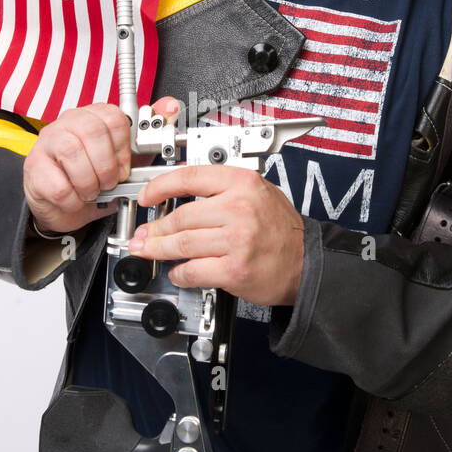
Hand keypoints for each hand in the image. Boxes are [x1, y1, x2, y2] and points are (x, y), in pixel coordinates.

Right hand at [24, 96, 180, 234]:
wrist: (64, 204)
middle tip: (109, 182)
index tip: (124, 167)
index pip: (114, 118)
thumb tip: (170, 107)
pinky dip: (73, 198)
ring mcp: (47, 142)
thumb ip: (149, 133)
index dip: (124, 149)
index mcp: (94, 116)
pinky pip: (58, 183)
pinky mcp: (34, 168)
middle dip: (107, 166)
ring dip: (90, 181)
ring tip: (92, 191)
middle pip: (94, 131)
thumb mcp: (126, 156)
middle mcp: (69, 123)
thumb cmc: (94, 176)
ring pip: (72, 152)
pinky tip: (75, 197)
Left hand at [129, 163, 304, 306]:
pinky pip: (194, 271)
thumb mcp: (259, 192)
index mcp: (242, 183)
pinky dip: (180, 274)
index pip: (190, 177)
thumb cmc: (283, 230)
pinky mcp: (234, 270)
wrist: (307, 263)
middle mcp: (239, 209)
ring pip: (182, 244)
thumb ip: (222, 189)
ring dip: (160, 250)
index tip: (147, 197)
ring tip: (149, 251)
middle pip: (181, 216)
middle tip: (144, 235)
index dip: (160, 187)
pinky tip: (178, 272)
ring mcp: (237, 240)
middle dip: (155, 229)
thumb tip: (180, 196)